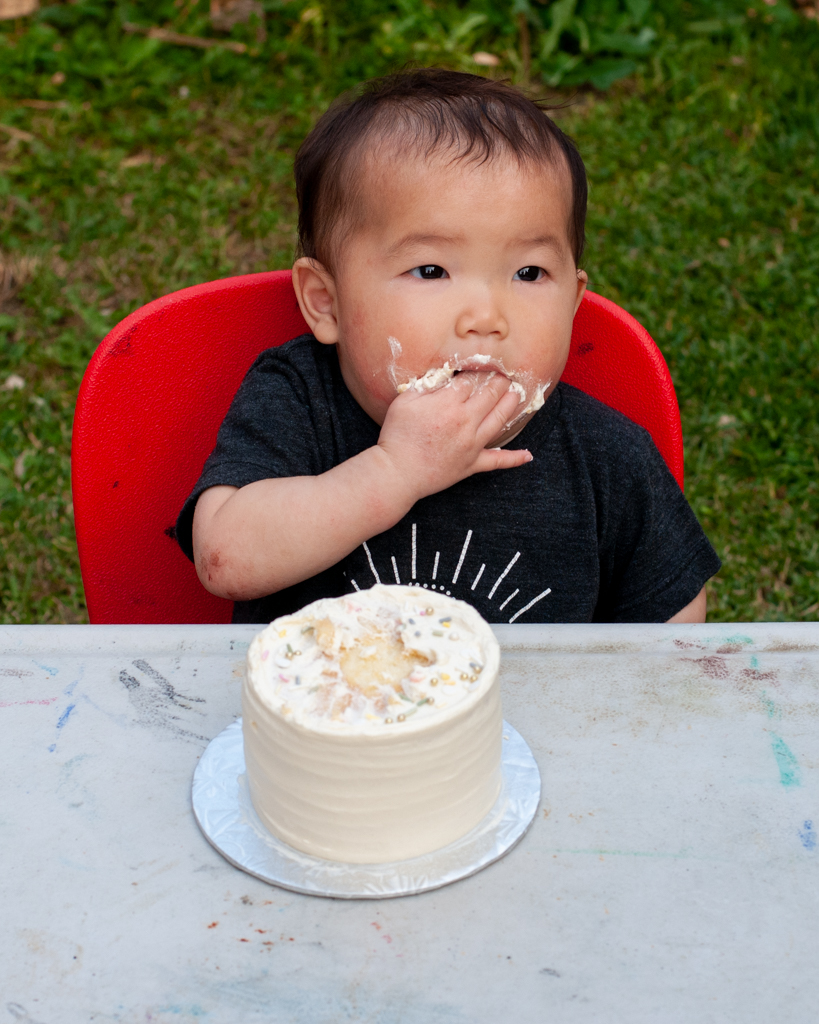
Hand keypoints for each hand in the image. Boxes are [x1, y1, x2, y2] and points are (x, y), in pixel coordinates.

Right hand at [376, 372, 532, 503]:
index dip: (477, 370)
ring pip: (499, 420)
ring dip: (511, 405)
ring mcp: (473, 444)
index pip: (470, 380)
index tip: (481, 365)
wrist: (397, 472)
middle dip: (499, 382)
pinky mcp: (472, 464)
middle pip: (490, 395)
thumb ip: (426, 385)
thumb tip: (443, 375)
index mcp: (449, 403)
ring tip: (517, 394)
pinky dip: (514, 459)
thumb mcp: (405, 401)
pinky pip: (498, 461)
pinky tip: (528, 455)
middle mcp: (466, 421)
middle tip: (505, 374)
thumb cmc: (397, 435)